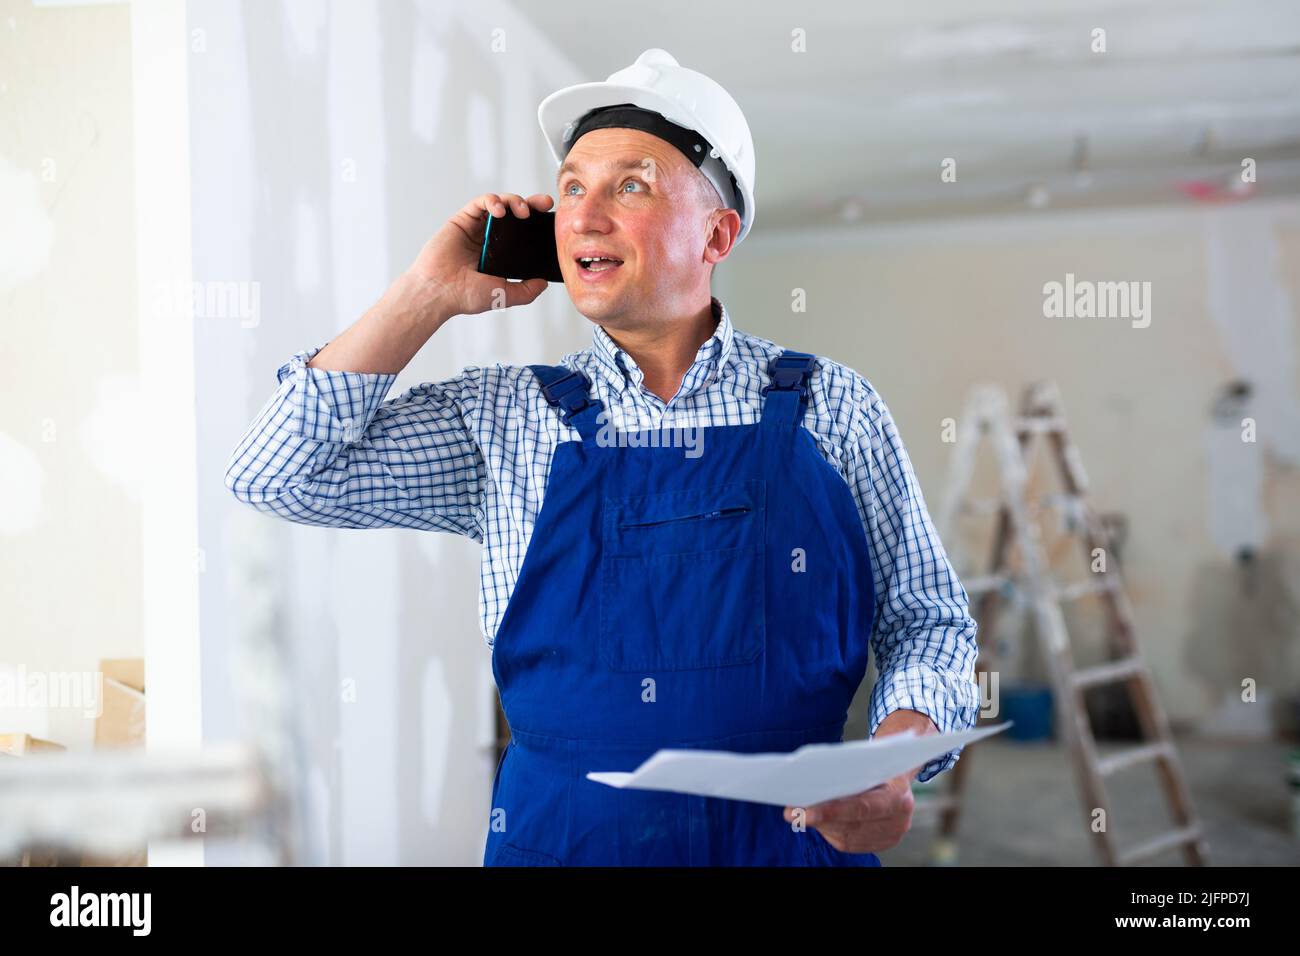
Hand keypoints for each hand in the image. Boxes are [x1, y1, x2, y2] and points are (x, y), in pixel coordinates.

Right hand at [407, 192, 553, 317]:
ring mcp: (477, 228)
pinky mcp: (463, 219)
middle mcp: (490, 238)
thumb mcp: (504, 294)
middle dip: (532, 204)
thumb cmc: (464, 295)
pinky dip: (492, 201)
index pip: (524, 233)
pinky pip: (480, 202)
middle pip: (515, 213)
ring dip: (514, 201)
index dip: (538, 223)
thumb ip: (526, 290)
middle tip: (545, 203)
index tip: (551, 220)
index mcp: (501, 254)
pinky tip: (498, 211)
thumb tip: (543, 283)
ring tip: (522, 211)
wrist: (438, 292)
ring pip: (500, 203)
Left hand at [782, 709, 937, 853]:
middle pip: (851, 826)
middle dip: (819, 818)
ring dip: (820, 825)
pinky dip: (829, 830)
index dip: (832, 811)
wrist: (900, 772)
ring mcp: (890, 836)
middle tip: (791, 812)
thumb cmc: (878, 762)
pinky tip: (815, 819)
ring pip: (846, 838)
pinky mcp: (880, 844)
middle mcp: (898, 822)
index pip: (862, 808)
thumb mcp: (870, 760)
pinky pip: (848, 843)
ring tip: (798, 813)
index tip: (804, 812)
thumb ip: (848, 771)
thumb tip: (810, 779)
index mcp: (898, 797)